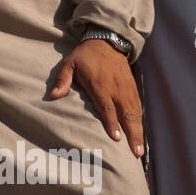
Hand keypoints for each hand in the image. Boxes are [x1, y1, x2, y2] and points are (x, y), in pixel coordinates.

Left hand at [48, 39, 144, 156]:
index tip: (116, 138)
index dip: (112, 122)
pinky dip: (140, 122)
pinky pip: (138, 107)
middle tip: (135, 153)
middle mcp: (116, 89)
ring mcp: (127, 89)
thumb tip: (53, 95)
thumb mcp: (69, 63)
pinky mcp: (133, 88)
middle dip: (131, 134)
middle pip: (126, 114)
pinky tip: (141, 136)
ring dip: (138, 132)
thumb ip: (62, 80)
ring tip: (140, 151)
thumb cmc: (85, 56)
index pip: (107, 106)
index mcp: (100, 84)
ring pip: (135, 113)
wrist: (108, 41)